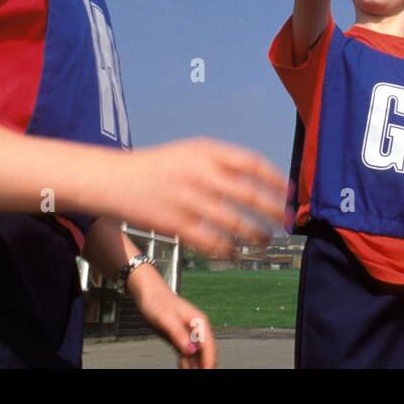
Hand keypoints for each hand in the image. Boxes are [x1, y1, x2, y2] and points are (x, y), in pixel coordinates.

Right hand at [98, 138, 287, 258]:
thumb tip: (258, 175)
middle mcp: (200, 173)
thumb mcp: (190, 151)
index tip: (289, 193)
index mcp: (207, 151)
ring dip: (255, 234)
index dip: (275, 180)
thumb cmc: (158, 166)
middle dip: (273, 210)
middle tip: (286, 222)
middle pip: (249, 194)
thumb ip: (221, 161)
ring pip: (234, 222)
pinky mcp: (176, 224)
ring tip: (265, 241)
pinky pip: (211, 241)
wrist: (114, 179)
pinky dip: (227, 249)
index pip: (252, 164)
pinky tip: (234, 253)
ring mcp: (188, 199)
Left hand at [127, 265, 216, 368]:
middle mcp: (197, 328)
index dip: (209, 362)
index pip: (209, 346)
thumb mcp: (166, 319)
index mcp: (199, 322)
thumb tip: (192, 350)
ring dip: (196, 365)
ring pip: (197, 355)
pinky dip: (187, 362)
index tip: (207, 372)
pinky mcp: (180, 338)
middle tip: (199, 374)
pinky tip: (184, 367)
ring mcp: (189, 334)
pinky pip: (187, 354)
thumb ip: (179, 335)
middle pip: (206, 352)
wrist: (147, 293)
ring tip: (192, 372)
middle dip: (204, 364)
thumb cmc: (157, 301)